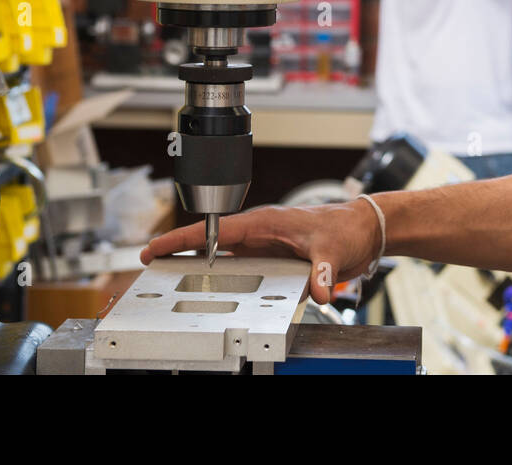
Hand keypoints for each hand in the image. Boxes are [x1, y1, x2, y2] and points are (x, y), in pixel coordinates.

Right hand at [140, 199, 382, 303]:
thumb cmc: (346, 228)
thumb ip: (323, 272)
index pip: (215, 229)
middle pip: (210, 240)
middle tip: (149, 262)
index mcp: (265, 222)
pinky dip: (219, 272)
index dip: (183, 238)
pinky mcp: (271, 255)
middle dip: (178, 249)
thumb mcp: (333, 251)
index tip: (156, 247)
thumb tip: (320, 290)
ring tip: (167, 275)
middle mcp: (259, 231)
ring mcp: (263, 243)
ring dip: (196, 261)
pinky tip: (207, 286)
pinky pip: (238, 264)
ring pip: (221, 253)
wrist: (363, 230)